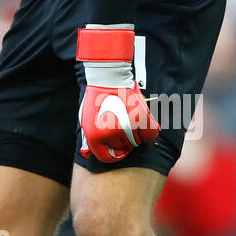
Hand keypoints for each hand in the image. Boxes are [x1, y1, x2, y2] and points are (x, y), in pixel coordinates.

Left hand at [77, 25, 158, 162]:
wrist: (107, 77)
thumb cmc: (96, 99)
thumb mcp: (86, 120)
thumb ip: (89, 139)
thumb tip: (85, 155)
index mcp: (94, 137)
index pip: (107, 158)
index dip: (113, 153)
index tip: (116, 146)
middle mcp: (110, 134)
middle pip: (124, 150)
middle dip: (124, 141)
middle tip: (121, 124)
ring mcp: (126, 126)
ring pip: (137, 143)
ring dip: (136, 134)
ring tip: (128, 119)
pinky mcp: (140, 117)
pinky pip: (150, 134)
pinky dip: (148, 129)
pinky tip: (141, 119)